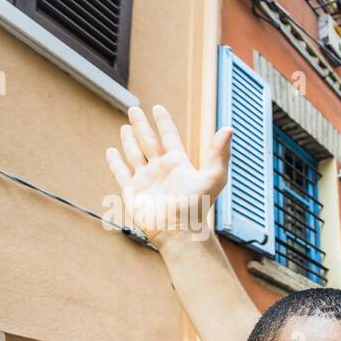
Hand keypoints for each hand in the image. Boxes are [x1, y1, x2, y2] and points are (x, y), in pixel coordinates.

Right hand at [105, 105, 231, 244]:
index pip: (170, 137)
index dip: (164, 123)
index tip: (158, 108)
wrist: (179, 232)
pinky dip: (115, 162)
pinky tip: (111, 151)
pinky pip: (121, 172)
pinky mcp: (132, 191)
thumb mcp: (213, 177)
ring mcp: (146, 180)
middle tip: (134, 109)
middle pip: (149, 141)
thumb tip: (228, 128)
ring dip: (129, 140)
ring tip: (125, 126)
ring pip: (134, 154)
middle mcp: (161, 169)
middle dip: (142, 125)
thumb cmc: (197, 207)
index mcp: (178, 164)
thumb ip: (219, 153)